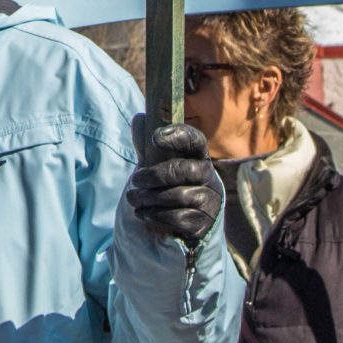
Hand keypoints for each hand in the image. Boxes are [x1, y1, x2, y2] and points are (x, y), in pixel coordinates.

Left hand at [126, 122, 218, 243]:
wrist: (180, 223)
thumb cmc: (169, 186)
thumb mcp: (157, 165)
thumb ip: (147, 145)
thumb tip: (140, 118)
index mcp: (198, 156)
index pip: (195, 140)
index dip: (177, 136)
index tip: (155, 138)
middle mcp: (208, 176)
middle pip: (184, 170)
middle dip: (154, 174)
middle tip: (136, 179)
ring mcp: (209, 200)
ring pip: (179, 195)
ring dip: (149, 197)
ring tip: (133, 198)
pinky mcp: (203, 223)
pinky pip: (178, 217)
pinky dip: (156, 215)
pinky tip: (143, 213)